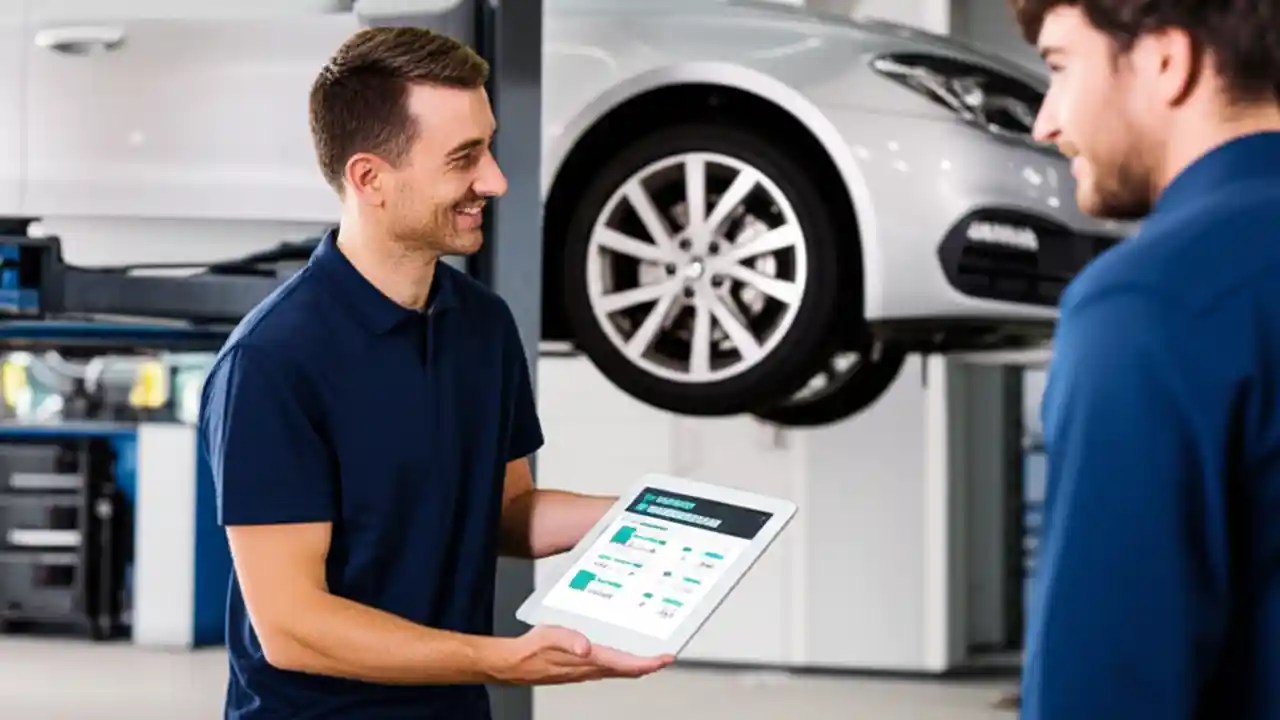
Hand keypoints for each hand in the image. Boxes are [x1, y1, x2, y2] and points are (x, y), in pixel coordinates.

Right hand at [487, 625, 674, 685]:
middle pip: (629, 670)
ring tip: (650, 654)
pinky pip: (608, 668)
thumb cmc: (531, 650)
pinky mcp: (580, 669)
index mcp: (589, 661)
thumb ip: (569, 639)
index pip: (627, 665)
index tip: (665, 658)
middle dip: (649, 664)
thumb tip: (585, 647)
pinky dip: (622, 662)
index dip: (650, 663)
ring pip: (620, 671)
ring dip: (637, 664)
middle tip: (665, 656)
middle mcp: (591, 669)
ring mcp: (586, 671)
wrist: (514, 664)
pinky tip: (620, 652)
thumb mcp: (549, 636)